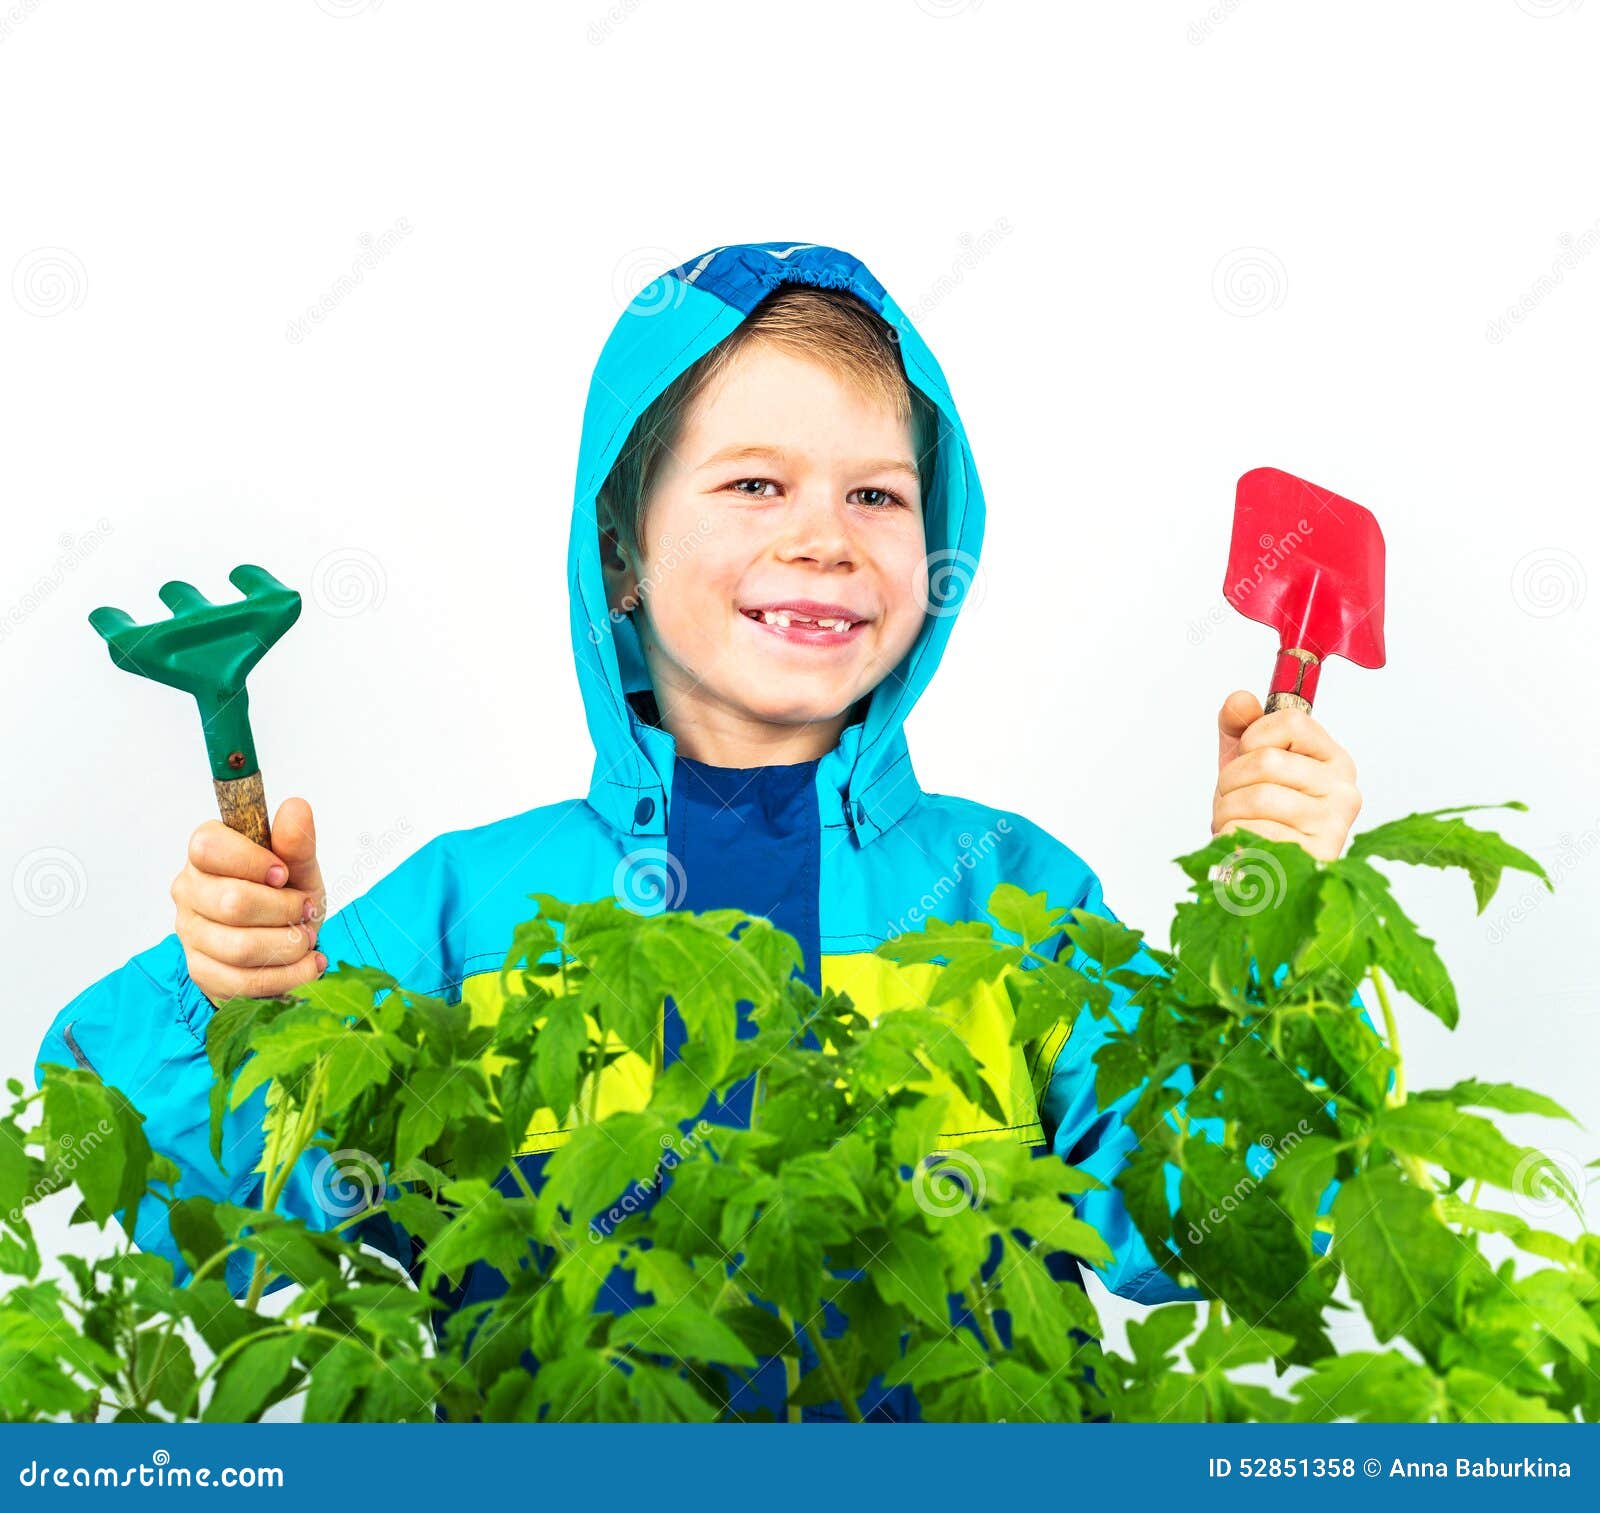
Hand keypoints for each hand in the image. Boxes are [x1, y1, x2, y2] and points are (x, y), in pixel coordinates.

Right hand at [172, 796, 327, 1007]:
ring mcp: (190, 933)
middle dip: (284, 910)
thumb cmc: (286, 895)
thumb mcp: (300, 867)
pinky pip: (244, 981)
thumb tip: (295, 807)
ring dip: (288, 945)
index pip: (208, 847)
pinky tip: (307, 964)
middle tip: (305, 910)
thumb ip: (296, 842)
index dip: (253, 861)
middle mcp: (188, 890)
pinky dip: (288, 975)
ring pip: (240, 947)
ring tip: (307, 938)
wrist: (284, 942)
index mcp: (206, 852)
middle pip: (232, 903)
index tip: (283, 874)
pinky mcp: (201, 971)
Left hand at [1212, 691, 1361, 862]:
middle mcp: (1344, 790)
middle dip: (1230, 780)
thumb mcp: (1243, 761)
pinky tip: (1243, 844)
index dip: (1254, 736)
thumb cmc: (1256, 813)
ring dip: (1228, 810)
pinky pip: (1257, 833)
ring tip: (1235, 821)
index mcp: (1333, 760)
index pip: (1292, 722)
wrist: (1261, 869)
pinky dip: (1235, 836)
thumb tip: (1239, 700)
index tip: (1248, 754)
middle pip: (1268, 761)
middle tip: (1231, 797)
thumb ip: (1239, 726)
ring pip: (1258, 798)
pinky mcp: (1316, 858)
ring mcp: (1335, 825)